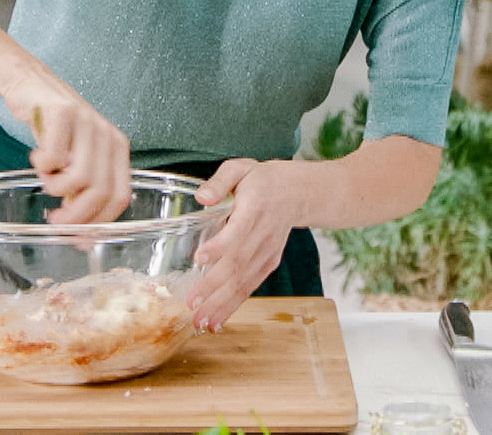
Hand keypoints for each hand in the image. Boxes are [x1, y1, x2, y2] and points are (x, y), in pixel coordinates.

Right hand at [4, 77, 131, 225]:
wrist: (34, 87)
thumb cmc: (56, 129)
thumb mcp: (78, 158)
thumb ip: (85, 189)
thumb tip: (83, 236)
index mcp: (118, 150)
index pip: (120, 197)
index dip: (99, 223)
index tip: (78, 237)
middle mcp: (108, 135)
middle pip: (101, 192)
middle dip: (75, 216)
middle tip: (55, 219)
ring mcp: (87, 123)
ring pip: (80, 177)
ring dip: (56, 188)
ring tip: (47, 179)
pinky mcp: (63, 113)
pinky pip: (53, 157)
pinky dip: (42, 166)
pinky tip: (38, 158)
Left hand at [187, 159, 298, 330]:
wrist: (299, 193)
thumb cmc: (263, 180)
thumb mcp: (241, 168)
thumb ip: (220, 181)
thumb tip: (202, 198)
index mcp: (255, 209)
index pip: (237, 231)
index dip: (219, 247)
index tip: (199, 259)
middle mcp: (262, 235)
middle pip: (238, 264)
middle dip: (214, 287)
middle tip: (192, 304)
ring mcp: (267, 253)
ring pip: (244, 281)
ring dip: (222, 304)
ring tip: (200, 322)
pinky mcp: (268, 263)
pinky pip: (250, 286)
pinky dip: (234, 305)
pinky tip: (217, 320)